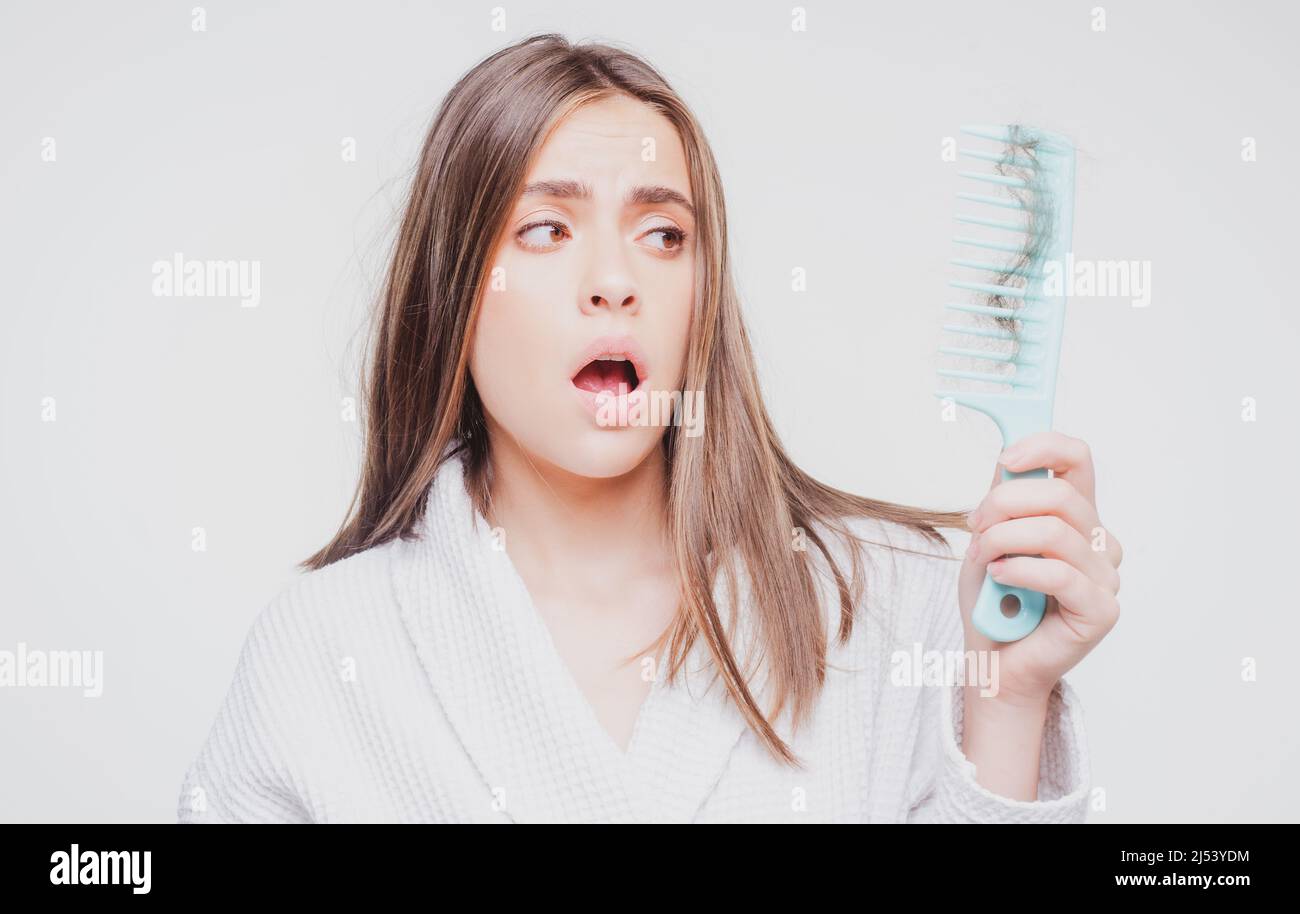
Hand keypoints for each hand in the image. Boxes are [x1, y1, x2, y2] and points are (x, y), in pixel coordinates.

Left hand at [960, 431, 1121, 705]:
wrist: (992, 661)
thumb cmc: (993, 600)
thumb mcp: (988, 537)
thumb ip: (1003, 499)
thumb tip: (1008, 460)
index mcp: (1075, 516)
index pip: (1078, 459)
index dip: (1044, 447)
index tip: (1006, 460)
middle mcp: (1097, 542)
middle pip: (1060, 494)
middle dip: (1004, 505)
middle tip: (975, 527)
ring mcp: (1105, 577)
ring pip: (1054, 533)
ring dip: (1002, 542)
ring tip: (983, 561)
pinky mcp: (1101, 610)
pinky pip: (1059, 574)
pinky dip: (1019, 571)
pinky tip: (999, 578)